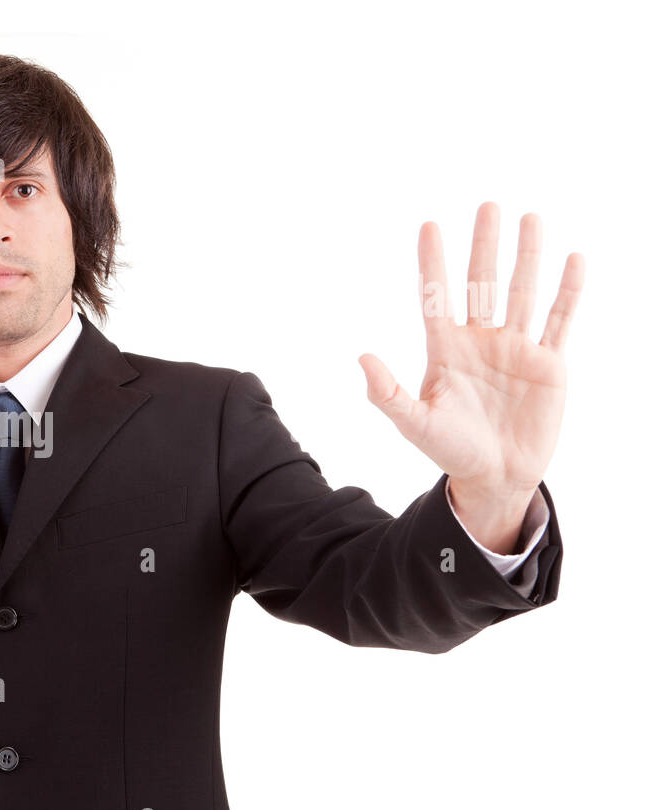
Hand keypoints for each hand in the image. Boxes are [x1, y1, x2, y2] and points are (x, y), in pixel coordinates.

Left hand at [358, 202, 583, 506]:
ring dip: (527, 256)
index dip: (433, 262)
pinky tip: (573, 260)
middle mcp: (481, 341)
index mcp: (445, 350)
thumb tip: (362, 358)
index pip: (437, 296)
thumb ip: (387, 393)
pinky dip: (569, 292)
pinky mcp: (548, 364)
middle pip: (483, 282)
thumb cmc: (450, 450)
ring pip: (523, 292)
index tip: (429, 225)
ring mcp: (516, 349)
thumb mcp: (414, 423)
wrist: (495, 477)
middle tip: (487, 205)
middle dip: (485, 245)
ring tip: (529, 217)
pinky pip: (560, 321)